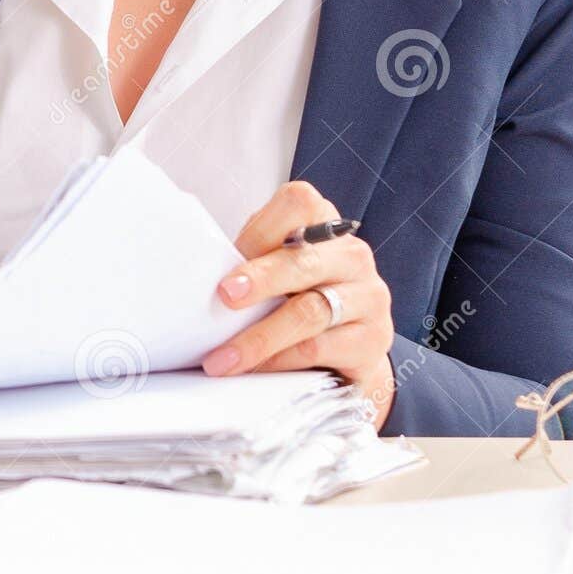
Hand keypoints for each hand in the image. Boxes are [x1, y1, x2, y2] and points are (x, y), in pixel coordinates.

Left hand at [203, 181, 394, 426]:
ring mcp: (367, 296)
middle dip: (260, 280)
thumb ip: (253, 258)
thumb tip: (200, 271)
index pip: (297, 204)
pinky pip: (318, 348)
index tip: (229, 256)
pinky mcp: (372, 339)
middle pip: (303, 261)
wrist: (352, 349)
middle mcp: (352, 255)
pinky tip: (255, 370)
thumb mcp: (280, 268)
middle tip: (224, 298)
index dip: (261, 229)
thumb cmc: (302, 297)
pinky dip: (280, 361)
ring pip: (309, 312)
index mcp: (324, 224)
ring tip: (223, 358)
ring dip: (258, 338)